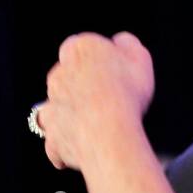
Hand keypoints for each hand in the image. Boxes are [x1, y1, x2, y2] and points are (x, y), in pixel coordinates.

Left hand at [38, 32, 153, 171]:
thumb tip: (119, 41)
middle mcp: (58, 75)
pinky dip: (64, 148)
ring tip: (95, 125)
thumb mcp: (140, 58)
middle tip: (112, 99)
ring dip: (70, 115)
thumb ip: (128, 44)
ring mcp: (52, 106)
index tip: (117, 72)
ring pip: (57, 108)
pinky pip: (56, 143)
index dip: (99, 59)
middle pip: (67, 77)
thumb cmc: (127, 92)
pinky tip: (81, 151)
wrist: (107, 130)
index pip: (81, 47)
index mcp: (78, 49)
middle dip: (83, 86)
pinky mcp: (52, 136)